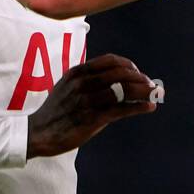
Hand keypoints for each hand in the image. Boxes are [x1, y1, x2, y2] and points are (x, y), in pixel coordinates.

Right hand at [26, 53, 157, 157]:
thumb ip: (89, 80)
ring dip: (144, 91)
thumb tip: (117, 80)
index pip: (110, 61)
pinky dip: (138, 107)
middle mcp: (83, 83)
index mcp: (77, 73)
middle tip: (151, 85)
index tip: (138, 73)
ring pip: (123, 90)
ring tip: (155, 94)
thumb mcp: (68, 87)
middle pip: (120, 74)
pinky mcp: (92, 119)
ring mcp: (87, 101)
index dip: (128, 65)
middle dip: (140, 78)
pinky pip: (121, 110)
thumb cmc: (56, 110)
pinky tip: (149, 107)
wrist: (38, 132)